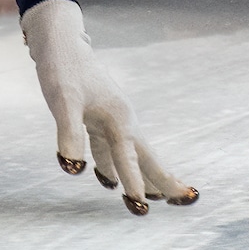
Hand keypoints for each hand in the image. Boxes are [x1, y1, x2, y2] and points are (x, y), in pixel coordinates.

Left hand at [19, 0, 196, 214]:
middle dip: (165, 180)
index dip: (135, 182)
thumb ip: (69, 134)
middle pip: (148, 158)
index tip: (144, 206)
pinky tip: (108, 183)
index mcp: (119, 118)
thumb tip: (73, 168)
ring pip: (134, 156)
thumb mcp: (63, 101)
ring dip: (145, 177)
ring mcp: (113, 121)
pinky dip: (115, 168)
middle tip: (187, 201)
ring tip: (159, 199)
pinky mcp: (100, 120)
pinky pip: (112, 151)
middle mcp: (123, 121)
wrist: (61, 44)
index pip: (128, 158)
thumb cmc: (63, 69)